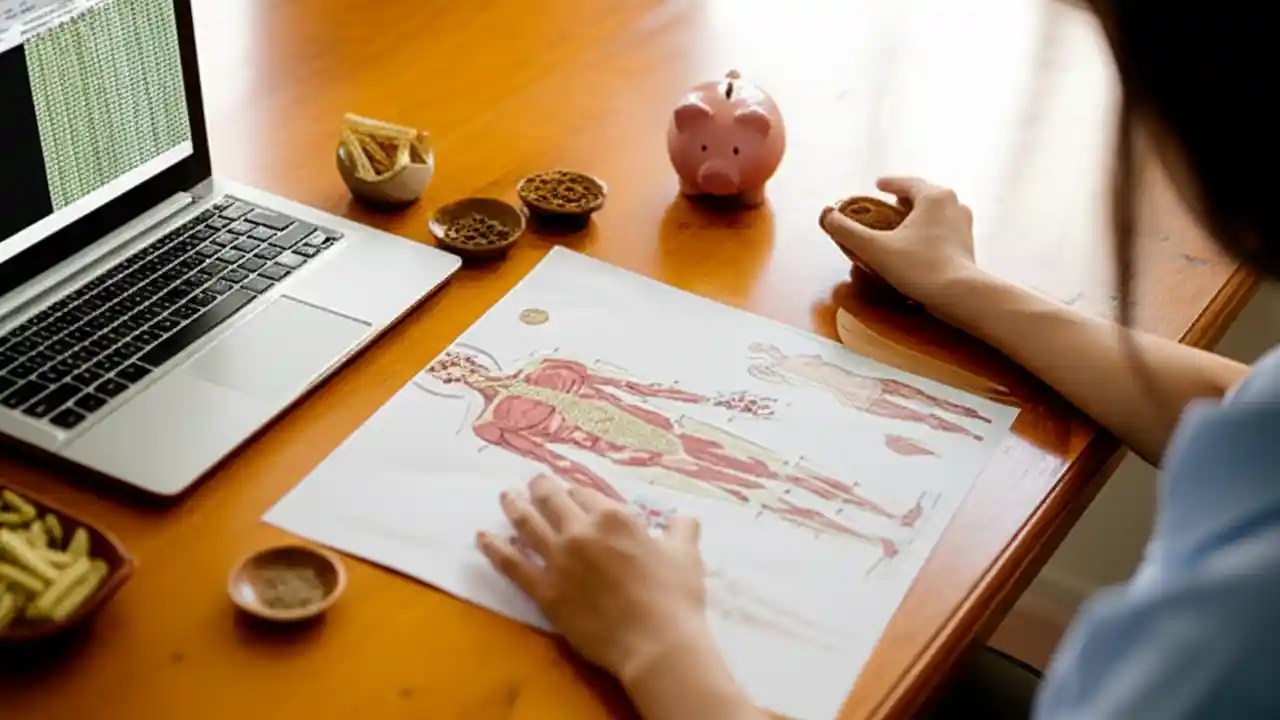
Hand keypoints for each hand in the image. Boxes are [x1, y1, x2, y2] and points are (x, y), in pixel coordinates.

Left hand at [477, 476, 708, 682]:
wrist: (655, 642)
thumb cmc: (674, 596)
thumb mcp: (685, 555)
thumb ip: (683, 531)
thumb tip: (687, 519)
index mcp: (614, 517)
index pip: (586, 493)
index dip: (576, 490)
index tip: (570, 489)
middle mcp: (581, 531)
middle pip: (552, 500)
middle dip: (540, 488)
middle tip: (532, 481)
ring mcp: (559, 560)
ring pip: (527, 525)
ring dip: (514, 507)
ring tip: (505, 496)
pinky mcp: (545, 591)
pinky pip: (512, 565)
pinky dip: (494, 549)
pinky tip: (481, 538)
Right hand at [821, 177, 982, 313]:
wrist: (959, 294)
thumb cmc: (918, 266)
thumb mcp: (876, 249)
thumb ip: (848, 232)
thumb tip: (827, 216)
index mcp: (934, 196)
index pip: (908, 182)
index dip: (890, 183)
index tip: (877, 185)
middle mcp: (954, 204)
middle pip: (924, 196)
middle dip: (905, 199)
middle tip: (888, 205)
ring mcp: (964, 225)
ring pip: (937, 213)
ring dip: (919, 215)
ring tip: (902, 226)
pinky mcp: (968, 245)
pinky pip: (944, 229)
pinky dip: (928, 231)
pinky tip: (918, 246)